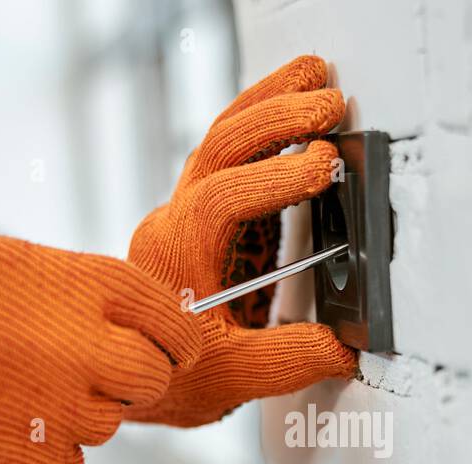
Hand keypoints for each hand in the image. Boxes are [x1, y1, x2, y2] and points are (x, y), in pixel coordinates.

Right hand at [0, 234, 198, 463]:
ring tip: (9, 395)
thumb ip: (65, 287)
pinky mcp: (19, 460)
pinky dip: (42, 459)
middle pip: (149, 375)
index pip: (163, 311)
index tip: (174, 346)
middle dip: (136, 380)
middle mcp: (61, 339)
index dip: (177, 335)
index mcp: (54, 279)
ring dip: (75, 418)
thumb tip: (142, 319)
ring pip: (106, 425)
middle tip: (97, 378)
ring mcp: (44, 404)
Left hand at [124, 55, 356, 427]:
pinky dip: (265, 125)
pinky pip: (232, 157)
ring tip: (316, 76)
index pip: (221, 200)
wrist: (130, 372)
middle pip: (220, 149)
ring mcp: (190, 214)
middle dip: (277, 118)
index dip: (273, 178)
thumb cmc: (165, 377)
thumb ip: (285, 361)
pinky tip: (296, 108)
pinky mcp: (209, 216)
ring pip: (223, 141)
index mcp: (176, 259)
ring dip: (270, 105)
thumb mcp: (227, 380)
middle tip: (330, 104)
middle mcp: (177, 224)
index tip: (323, 166)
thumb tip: (341, 347)